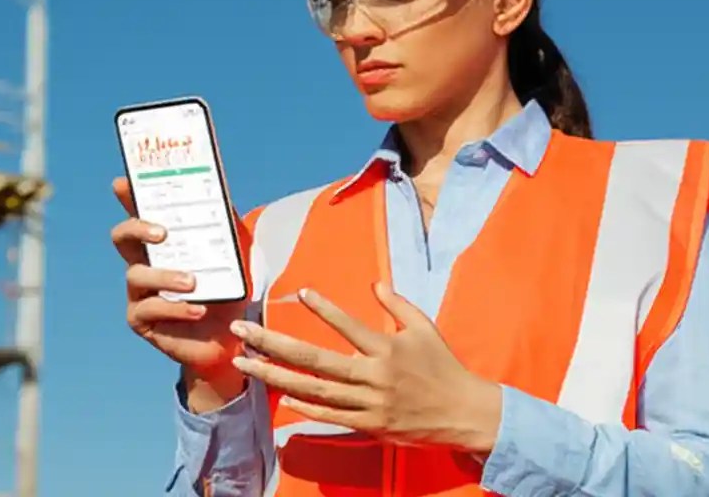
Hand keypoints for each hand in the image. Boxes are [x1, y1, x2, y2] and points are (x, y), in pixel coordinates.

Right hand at [110, 177, 247, 408]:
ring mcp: (139, 292)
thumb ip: (227, 224)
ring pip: (137, 275)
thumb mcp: (235, 252)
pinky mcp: (141, 319)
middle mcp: (143, 262)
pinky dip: (175, 308)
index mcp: (161, 243)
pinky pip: (150, 309)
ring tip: (192, 282)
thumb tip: (221, 192)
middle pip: (122, 237)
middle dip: (137, 229)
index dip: (128, 197)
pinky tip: (197, 309)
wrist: (231, 336)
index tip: (122, 184)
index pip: (140, 212)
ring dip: (164, 276)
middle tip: (163, 233)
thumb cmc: (229, 289)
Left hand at [228, 282, 501, 453]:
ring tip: (245, 363)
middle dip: (274, 344)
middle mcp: (374, 376)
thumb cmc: (443, 367)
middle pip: (315, 361)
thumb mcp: (425, 328)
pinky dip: (305, 408)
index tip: (299, 292)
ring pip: (314, 391)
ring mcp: (369, 404)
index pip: (350, 326)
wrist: (466, 414)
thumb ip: (398, 304)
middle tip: (242, 331)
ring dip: (275, 377)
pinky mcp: (369, 425)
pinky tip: (280, 397)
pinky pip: (331, 416)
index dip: (325, 310)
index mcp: (388, 349)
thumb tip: (375, 283)